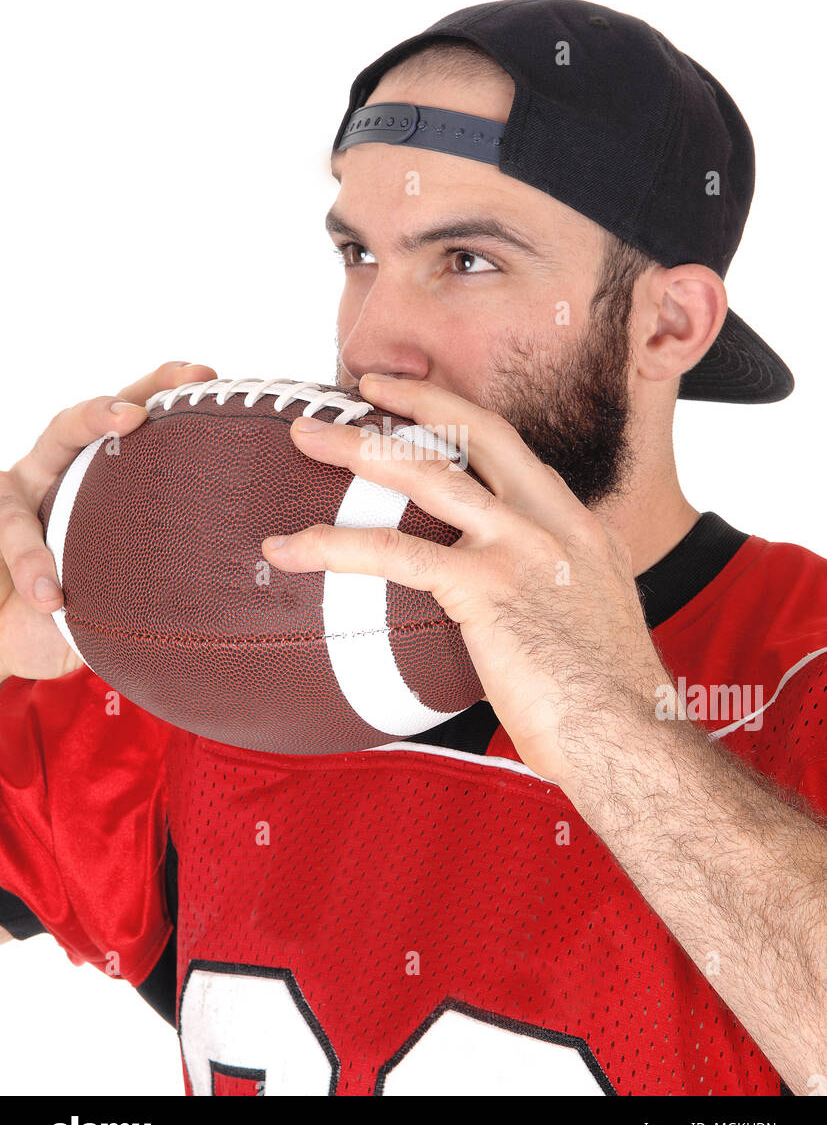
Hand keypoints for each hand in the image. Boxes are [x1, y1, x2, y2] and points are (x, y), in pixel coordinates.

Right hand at [0, 360, 216, 683]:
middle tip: (132, 417)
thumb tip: (273, 548)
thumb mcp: (147, 563)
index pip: (134, 408)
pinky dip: (31, 568)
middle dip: (99, 413)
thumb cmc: (101, 589)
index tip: (204, 374)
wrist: (29, 630)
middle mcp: (58, 466)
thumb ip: (185, 541)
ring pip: (19, 493)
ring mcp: (19, 497)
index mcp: (103, 461)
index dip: (164, 384)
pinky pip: (8, 540)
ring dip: (48, 524)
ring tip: (78, 543)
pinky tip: (51, 596)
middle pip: (71, 425)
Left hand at [261, 374, 669, 782]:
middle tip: (365, 385)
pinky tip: (290, 550)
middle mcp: (554, 523)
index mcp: (579, 529)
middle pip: (478, 432)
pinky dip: (333, 545)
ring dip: (358, 448)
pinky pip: (393, 552)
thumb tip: (501, 621)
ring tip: (304, 436)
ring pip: (428, 472)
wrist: (631, 738)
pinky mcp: (486, 587)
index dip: (466, 423)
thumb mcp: (586, 630)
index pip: (516, 455)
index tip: (427, 409)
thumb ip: (544, 603)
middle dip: (417, 399)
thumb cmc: (605, 708)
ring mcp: (521, 548)